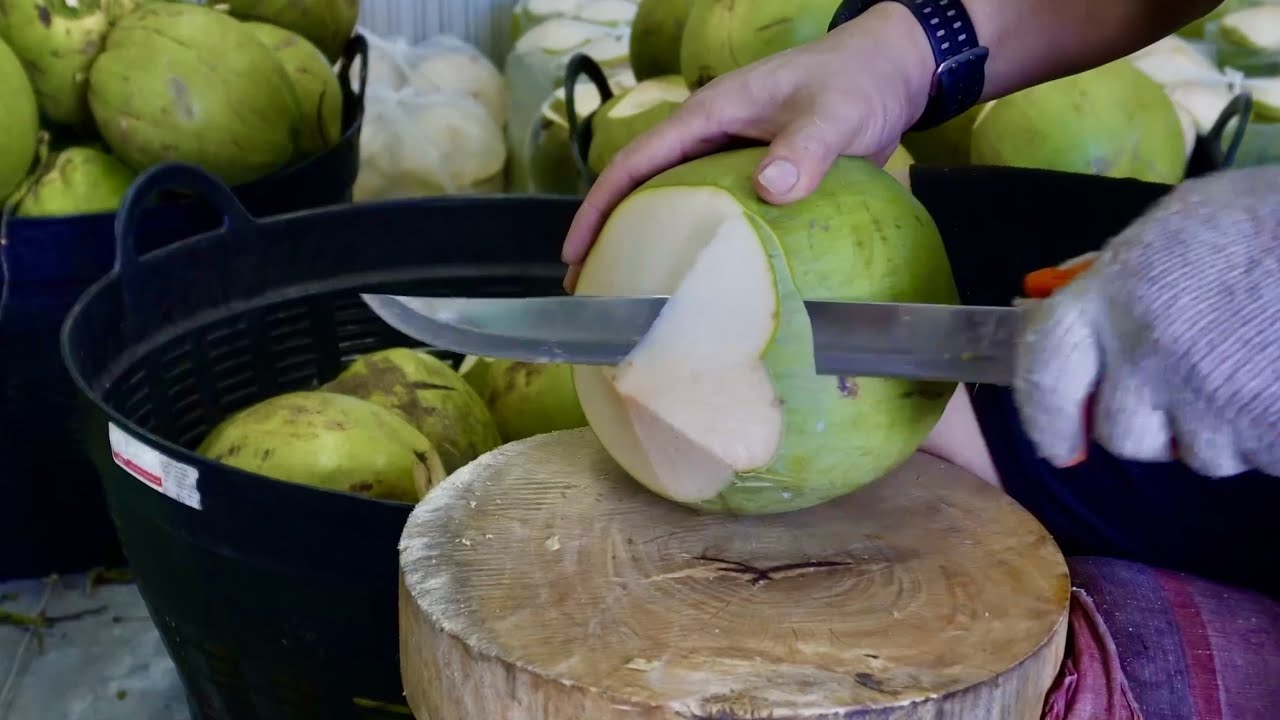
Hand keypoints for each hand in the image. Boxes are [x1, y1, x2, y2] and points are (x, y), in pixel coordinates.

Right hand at [560, 2, 934, 289]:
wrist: (892, 73)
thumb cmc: (857, 81)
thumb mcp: (835, 112)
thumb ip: (807, 146)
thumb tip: (770, 188)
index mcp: (709, 115)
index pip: (635, 163)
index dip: (598, 207)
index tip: (574, 252)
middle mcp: (709, 138)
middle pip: (642, 189)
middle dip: (610, 235)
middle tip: (592, 291)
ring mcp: (730, 159)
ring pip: (674, 204)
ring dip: (649, 244)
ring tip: (631, 297)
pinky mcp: (755, 178)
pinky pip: (712, 215)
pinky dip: (694, 245)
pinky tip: (697, 284)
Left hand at [1013, 166, 1279, 477]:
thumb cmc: (1273, 221)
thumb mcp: (1179, 228)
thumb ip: (1119, 278)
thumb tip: (1064, 313)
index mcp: (1111, 297)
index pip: (1044, 376)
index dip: (1045, 416)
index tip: (1059, 442)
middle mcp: (1146, 358)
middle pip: (1121, 435)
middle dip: (1151, 426)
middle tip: (1190, 389)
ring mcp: (1209, 405)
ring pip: (1195, 454)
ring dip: (1218, 430)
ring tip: (1255, 369)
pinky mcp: (1267, 438)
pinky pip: (1256, 458)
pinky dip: (1269, 436)